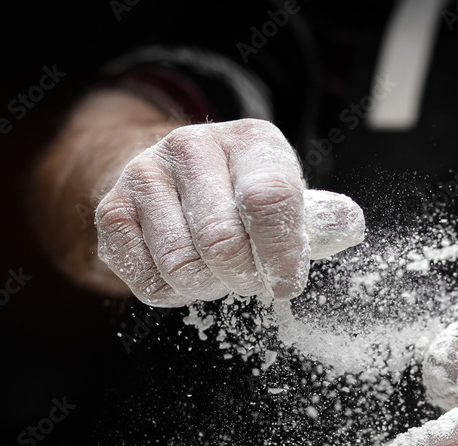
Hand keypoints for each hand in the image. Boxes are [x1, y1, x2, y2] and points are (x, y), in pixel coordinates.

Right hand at [95, 119, 363, 306]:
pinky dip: (175, 294)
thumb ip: (320, 218)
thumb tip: (346, 224)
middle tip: (253, 279)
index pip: (269, 201)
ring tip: (219, 270)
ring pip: (182, 267)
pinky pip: (148, 281)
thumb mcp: (290, 195)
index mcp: (250, 141)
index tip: (287, 282)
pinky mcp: (111, 210)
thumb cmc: (244, 196)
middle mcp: (191, 147)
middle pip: (222, 242)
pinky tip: (188, 270)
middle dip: (246, 278)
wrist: (174, 178)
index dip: (283, 256)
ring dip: (210, 286)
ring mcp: (144, 176)